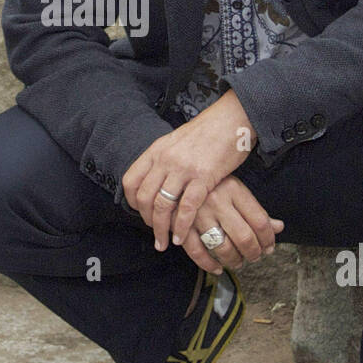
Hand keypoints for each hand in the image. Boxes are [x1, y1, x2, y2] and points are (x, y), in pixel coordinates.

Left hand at [122, 90, 256, 250]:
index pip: (131, 181)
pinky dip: (182, 226)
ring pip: (162, 206)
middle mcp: (165, 159)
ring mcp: (183, 168)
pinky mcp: (203, 176)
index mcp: (156, 150)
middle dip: (147, 221)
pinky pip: (186, 207)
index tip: (141, 214)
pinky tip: (181, 237)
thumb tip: (156, 178)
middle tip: (155, 234)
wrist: (231, 119)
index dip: (132, 202)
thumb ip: (164, 159)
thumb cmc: (207, 132)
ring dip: (161, 229)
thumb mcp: (176, 141)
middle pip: (144, 197)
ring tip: (164, 243)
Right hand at [180, 176, 284, 274]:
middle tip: (254, 257)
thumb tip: (278, 227)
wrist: (174, 176)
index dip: (268, 239)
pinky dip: (208, 264)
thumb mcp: (235, 188)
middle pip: (244, 237)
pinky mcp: (181, 225)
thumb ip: (256, 209)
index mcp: (233, 189)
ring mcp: (198, 214)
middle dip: (253, 253)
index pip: (260, 220)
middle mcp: (217, 201)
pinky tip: (217, 268)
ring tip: (237, 262)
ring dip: (234, 260)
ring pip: (222, 247)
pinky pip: (197, 251)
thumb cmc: (209, 183)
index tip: (269, 246)